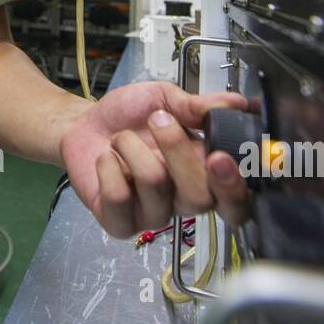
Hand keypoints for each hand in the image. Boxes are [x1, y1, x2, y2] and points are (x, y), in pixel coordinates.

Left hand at [57, 81, 254, 238]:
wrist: (85, 126)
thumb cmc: (130, 117)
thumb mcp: (166, 100)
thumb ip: (200, 106)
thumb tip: (238, 103)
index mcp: (204, 174)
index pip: (235, 199)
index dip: (234, 187)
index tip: (221, 157)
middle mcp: (182, 200)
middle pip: (199, 198)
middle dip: (178, 153)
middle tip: (160, 120)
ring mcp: (152, 215)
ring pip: (156, 188)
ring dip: (133, 149)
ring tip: (121, 138)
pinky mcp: (119, 223)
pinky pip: (119, 198)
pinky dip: (108, 168)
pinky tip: (106, 160)